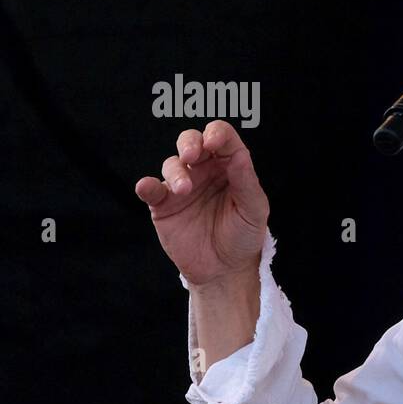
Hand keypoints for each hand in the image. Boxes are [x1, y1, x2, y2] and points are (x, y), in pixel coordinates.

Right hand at [135, 120, 269, 287]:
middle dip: (189, 143)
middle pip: (191, 141)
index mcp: (229, 166)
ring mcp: (182, 186)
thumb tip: (240, 154)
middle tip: (191, 156)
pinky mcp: (163, 205)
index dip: (217, 134)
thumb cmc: (243, 234)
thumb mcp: (254, 210)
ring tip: (184, 190)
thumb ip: (246, 182)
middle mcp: (204, 171)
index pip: (222, 139)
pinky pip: (151, 190)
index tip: (214, 143)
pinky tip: (147, 187)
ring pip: (171, 164)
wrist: (225, 268)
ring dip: (175, 172)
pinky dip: (147, 186)